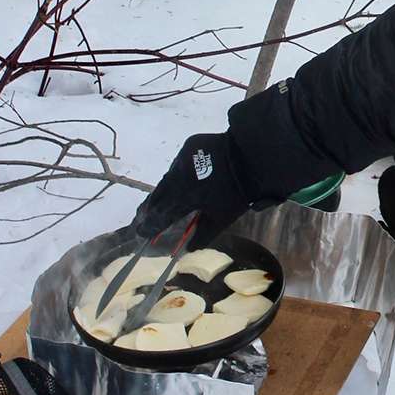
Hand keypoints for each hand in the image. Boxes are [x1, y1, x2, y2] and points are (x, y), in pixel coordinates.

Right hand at [132, 133, 256, 247]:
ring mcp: (182, 159)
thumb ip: (202, 234)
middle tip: (142, 217)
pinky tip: (181, 180)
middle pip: (159, 195)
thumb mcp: (222, 218)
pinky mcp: (190, 146)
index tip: (140, 233)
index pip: (161, 215)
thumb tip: (188, 248)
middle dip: (150, 208)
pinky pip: (179, 163)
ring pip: (168, 178)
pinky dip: (179, 173)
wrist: (253, 156)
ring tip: (159, 201)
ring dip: (165, 190)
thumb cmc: (239, 192)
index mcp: (183, 196)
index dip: (151, 225)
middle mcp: (177, 176)